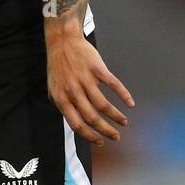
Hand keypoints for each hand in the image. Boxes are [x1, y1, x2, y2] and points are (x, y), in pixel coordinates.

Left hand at [46, 29, 133, 145]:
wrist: (63, 42)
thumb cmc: (58, 67)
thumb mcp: (54, 89)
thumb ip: (63, 106)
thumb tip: (74, 123)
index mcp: (62, 99)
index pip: (76, 124)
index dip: (89, 136)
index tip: (100, 142)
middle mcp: (74, 91)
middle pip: (92, 117)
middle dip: (106, 131)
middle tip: (115, 137)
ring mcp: (86, 80)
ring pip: (104, 105)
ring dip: (116, 116)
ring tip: (123, 122)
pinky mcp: (97, 69)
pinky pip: (113, 85)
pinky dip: (124, 95)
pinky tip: (130, 103)